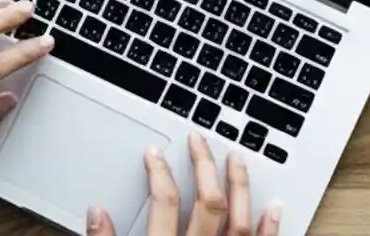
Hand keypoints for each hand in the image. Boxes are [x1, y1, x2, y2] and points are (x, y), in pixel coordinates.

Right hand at [87, 133, 279, 235]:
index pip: (164, 203)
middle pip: (209, 203)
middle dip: (205, 166)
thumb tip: (95, 211)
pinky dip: (270, 227)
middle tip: (199, 141)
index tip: (154, 153)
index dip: (159, 174)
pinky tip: (274, 207)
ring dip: (240, 186)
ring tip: (238, 159)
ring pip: (240, 221)